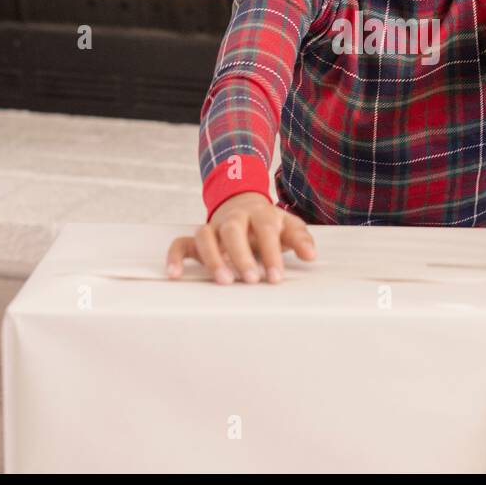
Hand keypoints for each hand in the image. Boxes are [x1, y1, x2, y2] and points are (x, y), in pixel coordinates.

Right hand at [167, 192, 316, 284]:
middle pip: (233, 230)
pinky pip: (180, 243)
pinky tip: (175, 274)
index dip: (271, 253)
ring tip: (223, 281)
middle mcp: (234, 218)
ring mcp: (213, 227)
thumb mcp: (288, 226)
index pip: (265, 230)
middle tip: (251, 280)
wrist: (243, 203)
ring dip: (213, 258)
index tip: (276, 277)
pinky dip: (175, 256)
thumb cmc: (269, 223)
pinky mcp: (196, 238)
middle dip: (241, 255)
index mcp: (260, 214)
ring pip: (205, 235)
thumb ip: (300, 239)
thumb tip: (311, 255)